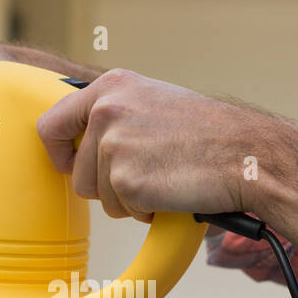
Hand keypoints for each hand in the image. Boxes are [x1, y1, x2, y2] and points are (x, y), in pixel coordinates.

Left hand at [37, 68, 269, 222]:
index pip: (51, 123)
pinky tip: (172, 190)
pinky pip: (122, 210)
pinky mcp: (126, 181)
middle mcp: (106, 111)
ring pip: (98, 196)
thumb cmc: (210, 133)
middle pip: (77, 171)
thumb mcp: (154, 102)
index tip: (70, 164)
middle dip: (105, 184)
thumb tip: (83, 141)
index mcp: (111, 86)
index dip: (59, 152)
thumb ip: (116, 115)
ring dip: (128, 198)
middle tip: (146, 173)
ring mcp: (114, 146)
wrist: (245, 153)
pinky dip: (145, 210)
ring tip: (165, 177)